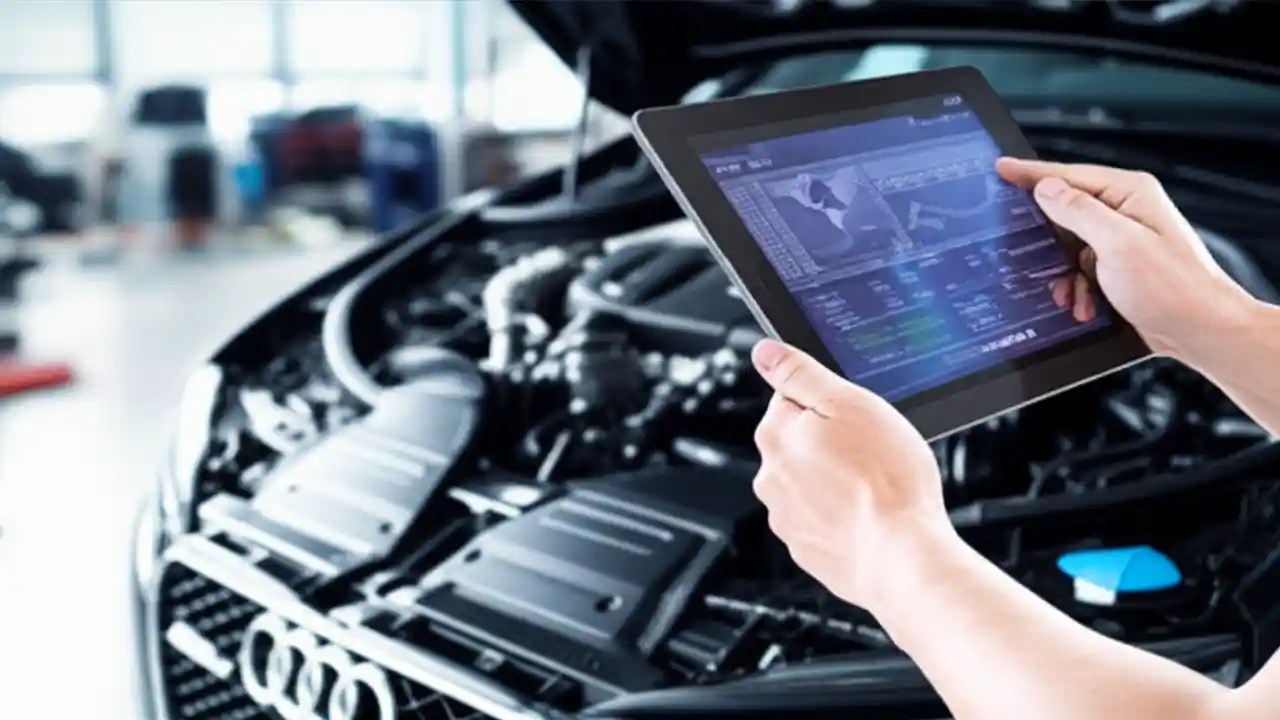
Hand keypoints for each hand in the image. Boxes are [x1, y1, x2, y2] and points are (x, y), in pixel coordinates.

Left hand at [750, 339, 954, 612]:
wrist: (902, 556)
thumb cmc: (886, 481)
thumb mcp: (849, 403)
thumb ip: (800, 374)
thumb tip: (765, 352)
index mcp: (776, 436)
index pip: (792, 400)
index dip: (830, 404)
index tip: (856, 418)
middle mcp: (771, 478)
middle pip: (801, 443)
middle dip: (833, 444)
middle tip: (872, 453)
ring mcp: (786, 518)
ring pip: (813, 484)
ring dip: (838, 482)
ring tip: (875, 488)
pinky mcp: (806, 550)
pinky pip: (824, 521)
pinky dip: (844, 517)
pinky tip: (870, 516)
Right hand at [996, 158, 1255, 358]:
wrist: (1199, 330)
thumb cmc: (1174, 287)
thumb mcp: (1119, 244)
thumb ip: (1079, 211)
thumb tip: (1046, 188)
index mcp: (1129, 194)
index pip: (1068, 175)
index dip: (1030, 174)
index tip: (1001, 170)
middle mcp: (1126, 212)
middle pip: (1064, 212)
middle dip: (1047, 241)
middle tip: (1027, 253)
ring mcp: (1122, 240)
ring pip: (1068, 247)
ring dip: (1063, 273)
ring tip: (1070, 292)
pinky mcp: (1118, 266)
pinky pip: (1079, 270)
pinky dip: (1075, 288)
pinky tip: (1084, 304)